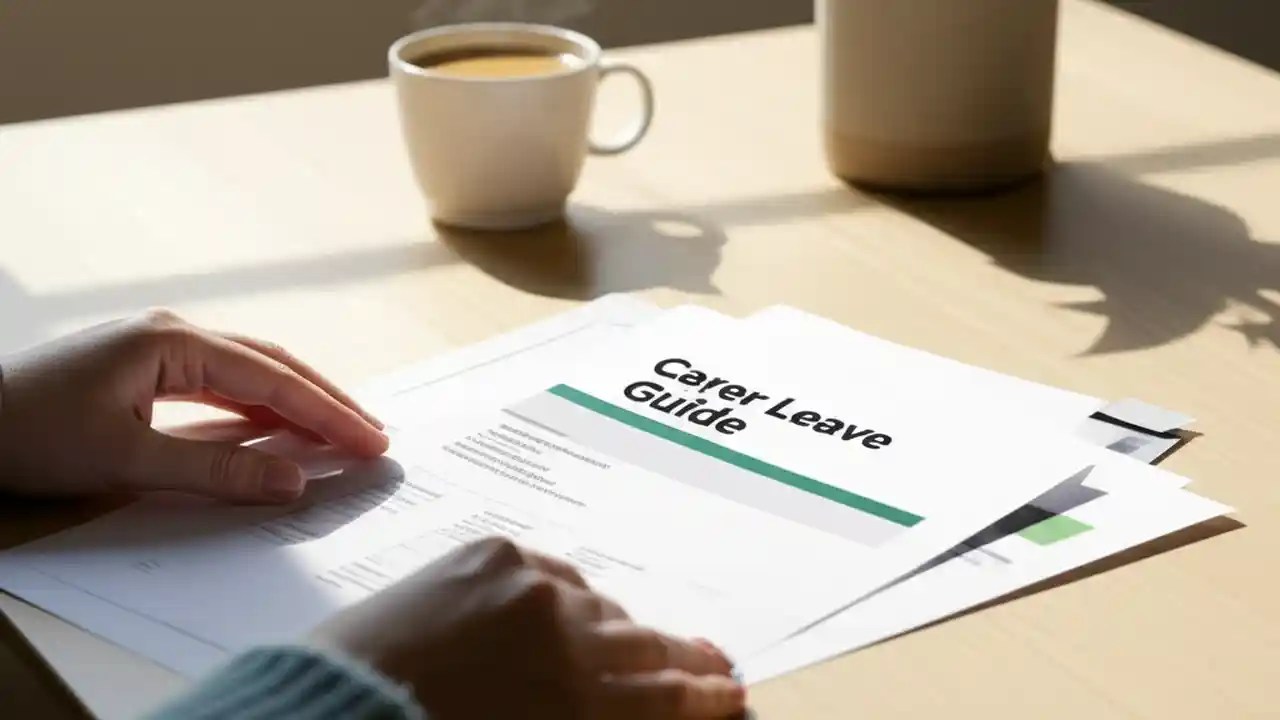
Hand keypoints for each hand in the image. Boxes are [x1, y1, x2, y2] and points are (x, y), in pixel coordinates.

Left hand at [0, 309, 387, 502]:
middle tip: (375, 436)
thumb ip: (216, 471)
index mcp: (174, 342)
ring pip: (250, 372)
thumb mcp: (126, 459)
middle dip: (327, 400)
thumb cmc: (28, 434)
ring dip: (298, 401)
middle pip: (272, 364)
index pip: (272, 379)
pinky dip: (260, 406)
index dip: (327, 413)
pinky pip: (221, 384)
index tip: (372, 443)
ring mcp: (159, 349)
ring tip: (342, 430)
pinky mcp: (145, 370)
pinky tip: (279, 425)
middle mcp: (174, 334)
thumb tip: (294, 482)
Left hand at [311, 538, 746, 719]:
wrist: (324, 712)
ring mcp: (527, 584)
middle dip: (685, 661)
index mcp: (579, 700)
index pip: (670, 696)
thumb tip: (646, 708)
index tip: (731, 693)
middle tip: (714, 664)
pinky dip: (564, 596)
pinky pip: (554, 571)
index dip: (707, 697)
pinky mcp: (487, 552)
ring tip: (634, 643)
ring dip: (618, 631)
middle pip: (648, 645)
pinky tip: (568, 611)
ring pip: (603, 605)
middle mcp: (566, 632)